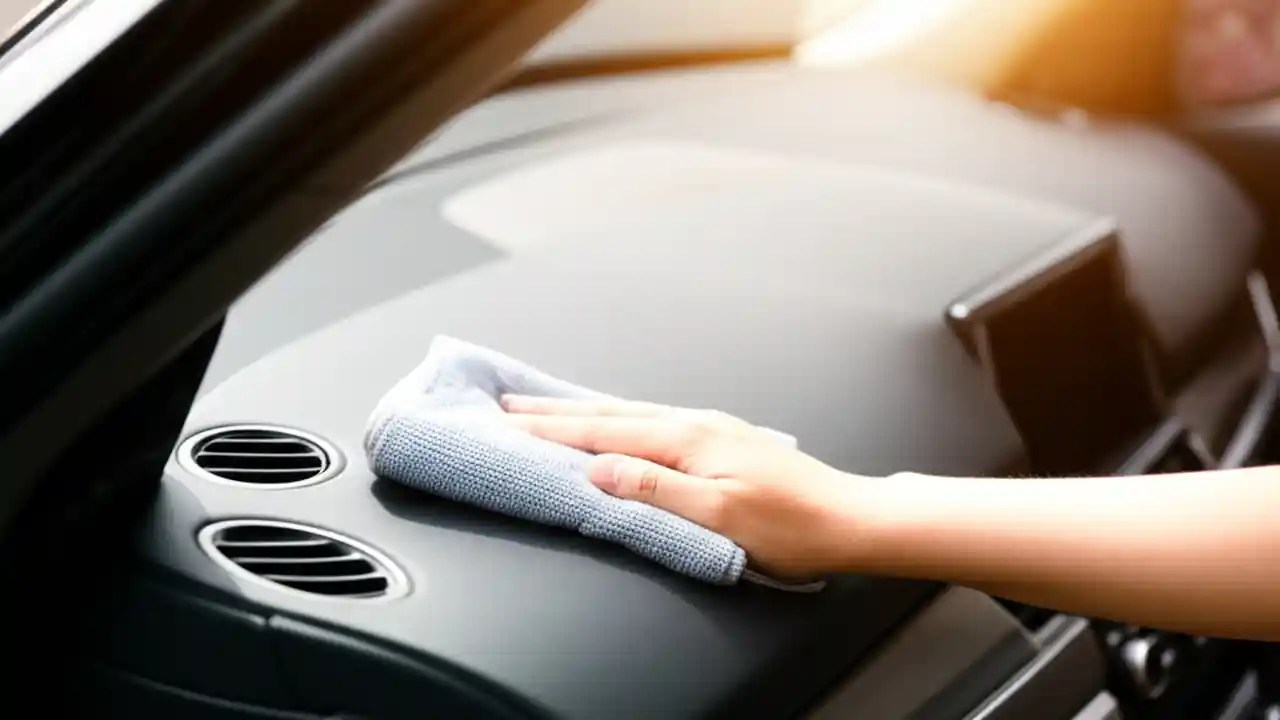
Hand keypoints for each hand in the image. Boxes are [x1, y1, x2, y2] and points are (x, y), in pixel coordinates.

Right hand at [501, 395, 874, 580]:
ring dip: (582, 410)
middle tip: (507, 404)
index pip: (603, 432)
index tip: (507, 422)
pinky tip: (613, 422)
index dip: (551, 430)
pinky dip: (616, 418)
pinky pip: (650, 420)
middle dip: (554, 411)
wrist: (848, 517)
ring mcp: (709, 428)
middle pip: (609, 413)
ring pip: (629, 412)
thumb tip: (599, 470)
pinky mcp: (719, 439)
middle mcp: (694, 424)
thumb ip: (655, 489)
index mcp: (688, 440)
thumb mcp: (718, 516)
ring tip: (544, 407)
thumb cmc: (791, 525)